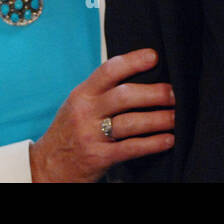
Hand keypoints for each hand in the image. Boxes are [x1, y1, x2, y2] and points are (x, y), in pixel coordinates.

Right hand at [29, 48, 175, 181]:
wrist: (46, 167)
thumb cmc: (70, 131)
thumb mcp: (79, 104)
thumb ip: (103, 90)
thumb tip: (142, 73)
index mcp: (82, 94)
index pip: (108, 70)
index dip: (133, 61)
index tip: (154, 57)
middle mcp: (85, 112)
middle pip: (124, 96)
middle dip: (154, 93)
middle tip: (175, 94)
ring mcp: (90, 136)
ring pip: (130, 122)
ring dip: (159, 119)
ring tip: (176, 117)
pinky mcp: (98, 158)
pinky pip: (130, 148)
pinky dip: (152, 143)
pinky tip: (168, 140)